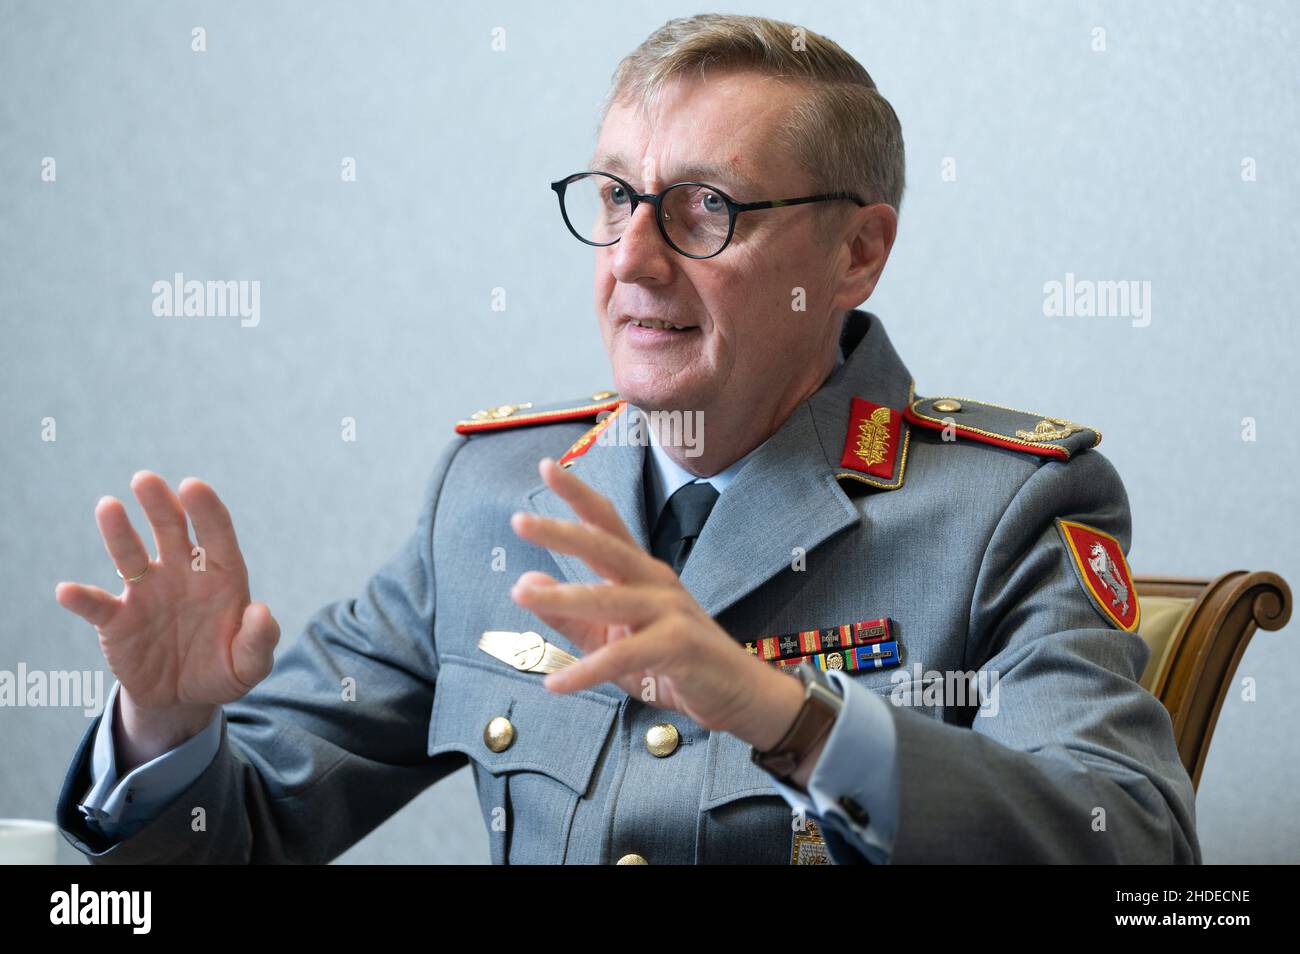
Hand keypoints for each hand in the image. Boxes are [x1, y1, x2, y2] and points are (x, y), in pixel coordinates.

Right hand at [54, 472, 278, 750]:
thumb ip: (259, 639)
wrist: (185, 697)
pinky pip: (97, 605)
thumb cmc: (223, 669)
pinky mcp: (118, 620)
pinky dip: (82, 598)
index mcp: (220, 575)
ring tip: (108, 507)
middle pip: (171, 531)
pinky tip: (67, 592)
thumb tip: (261, 611)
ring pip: (130, 556)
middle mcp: (181, 574)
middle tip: (145, 479)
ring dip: (119, 532)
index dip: (205, 510)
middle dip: (160, 505)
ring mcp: (147, 593)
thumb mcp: (250, 663)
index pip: (216, 534)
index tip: (193, 487)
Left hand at [509, 458, 800, 750]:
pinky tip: (556, 685)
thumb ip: (571, 614)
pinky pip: (623, 656)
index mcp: (640, 572)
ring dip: (561, 597)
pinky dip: (587, 671)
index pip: (606, 524)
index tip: (547, 466)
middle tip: (519, 521)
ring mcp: (670, 610)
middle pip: (605, 548)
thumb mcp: (611, 639)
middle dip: (562, 532)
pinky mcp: (678, 645)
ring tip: (519, 595)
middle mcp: (655, 581)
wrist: (736, 693)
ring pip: (607, 599)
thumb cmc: (671, 662)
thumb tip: (525, 582)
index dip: (578, 495)